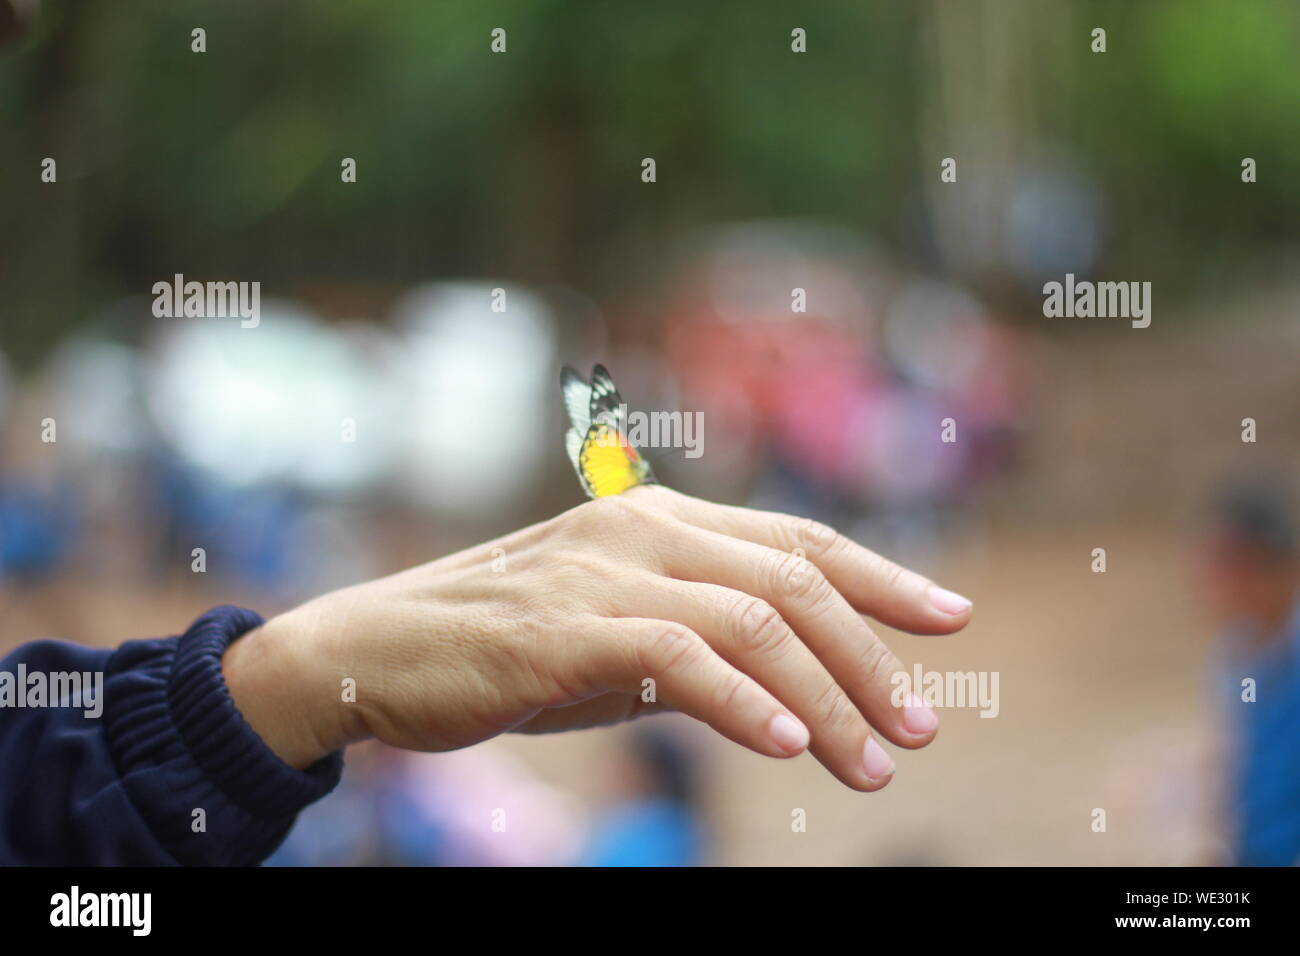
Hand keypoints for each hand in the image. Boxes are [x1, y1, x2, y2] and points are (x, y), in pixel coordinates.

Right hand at [224, 484, 971, 790]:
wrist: (372, 651)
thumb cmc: (501, 646)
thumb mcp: (612, 635)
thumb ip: (691, 640)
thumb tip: (779, 688)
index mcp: (662, 518)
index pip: (797, 540)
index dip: (881, 574)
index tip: (950, 615)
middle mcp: (643, 527)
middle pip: (794, 579)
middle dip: (872, 653)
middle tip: (920, 725)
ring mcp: (605, 570)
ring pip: (753, 621)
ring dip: (827, 696)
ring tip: (873, 763)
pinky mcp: (567, 626)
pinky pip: (682, 658)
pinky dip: (746, 703)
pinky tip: (789, 746)